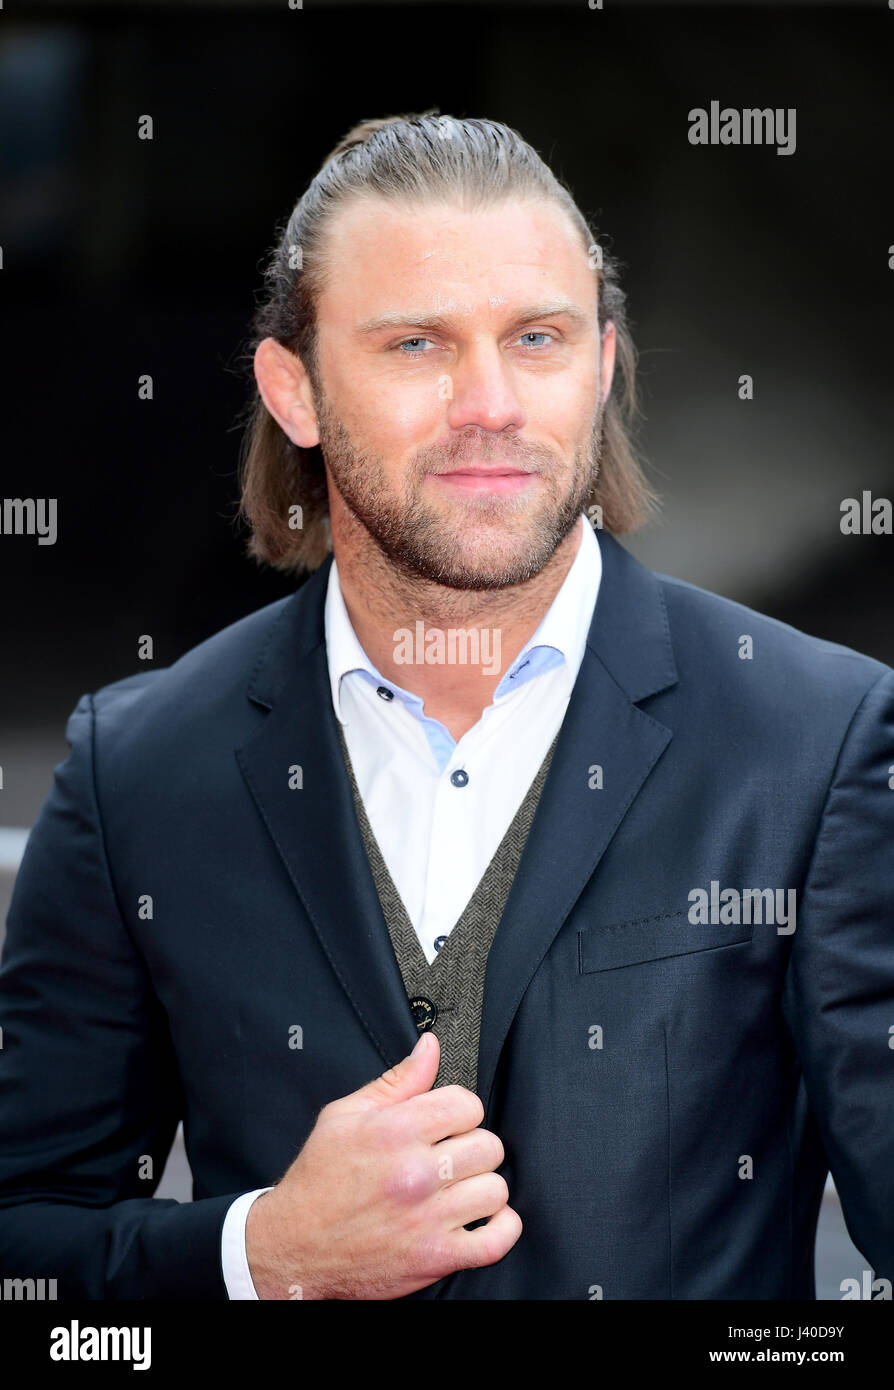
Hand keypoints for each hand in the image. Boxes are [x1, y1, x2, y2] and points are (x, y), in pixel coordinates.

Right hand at [244, 1030, 521, 1298]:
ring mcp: (428, 1219)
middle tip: (450, 1157)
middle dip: (472, 1147)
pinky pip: (496, 1241)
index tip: (448, 1123)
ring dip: (482, 1188)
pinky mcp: (435, 1258)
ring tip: (459, 1189)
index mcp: (395, 1131)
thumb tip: (430, 1047)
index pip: (468, 1105)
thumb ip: (397, 1080)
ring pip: (496, 1189)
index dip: (460, 1111)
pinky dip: (501, 1230)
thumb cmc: (319, 1181)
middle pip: (489, 1145)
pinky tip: (483, 1219)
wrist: (294, 1248)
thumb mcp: (344, 1116)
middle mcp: (416, 1173)